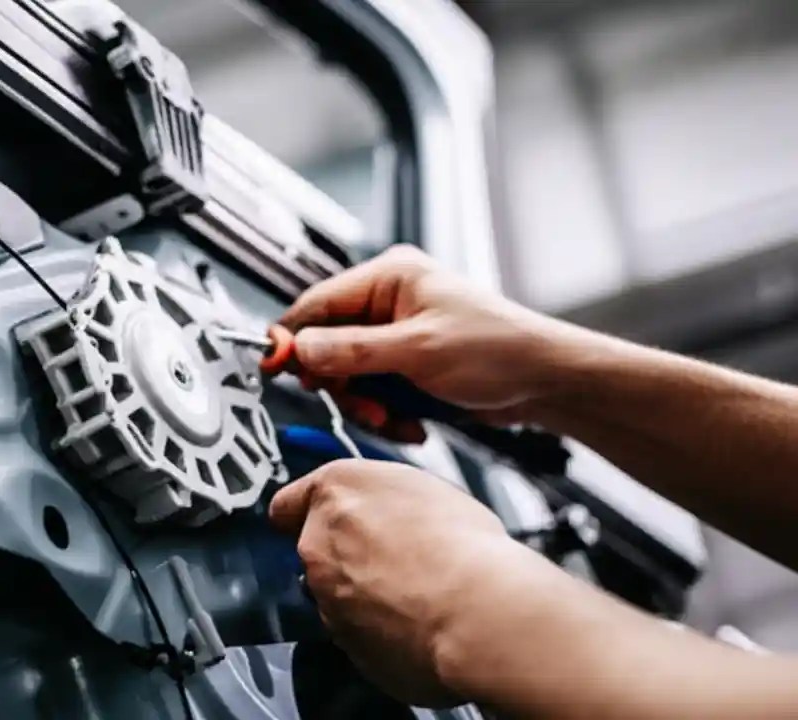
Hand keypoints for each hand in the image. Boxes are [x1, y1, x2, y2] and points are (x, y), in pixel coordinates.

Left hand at [269, 458, 533, 706]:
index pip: (288, 504)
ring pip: (337, 597)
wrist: (476, 611)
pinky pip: (359, 635)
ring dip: (365, 597)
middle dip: (346, 556)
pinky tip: (421, 626)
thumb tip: (379, 515)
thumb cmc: (461, 545)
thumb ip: (377, 500)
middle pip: (316, 551)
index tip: (317, 520)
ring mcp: (326, 599)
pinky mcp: (345, 646)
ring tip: (420, 596)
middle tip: (398, 560)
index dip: (304, 514)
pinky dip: (380, 632)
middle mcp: (317, 544)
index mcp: (333, 493)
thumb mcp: (419, 488)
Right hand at [280, 245, 580, 425]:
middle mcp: (386, 302)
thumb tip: (300, 350)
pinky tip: (411, 423)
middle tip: (366, 405)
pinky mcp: (404, 365)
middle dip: (343, 384)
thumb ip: (352, 351)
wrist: (545, 382)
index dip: (294, 339)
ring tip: (395, 418)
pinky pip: (372, 392)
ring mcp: (394, 334)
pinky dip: (385, 413)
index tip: (277, 368)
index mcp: (388, 278)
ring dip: (366, 405)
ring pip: (347, 376)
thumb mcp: (418, 350)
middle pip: (326, 345)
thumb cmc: (499, 350)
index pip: (317, 304)